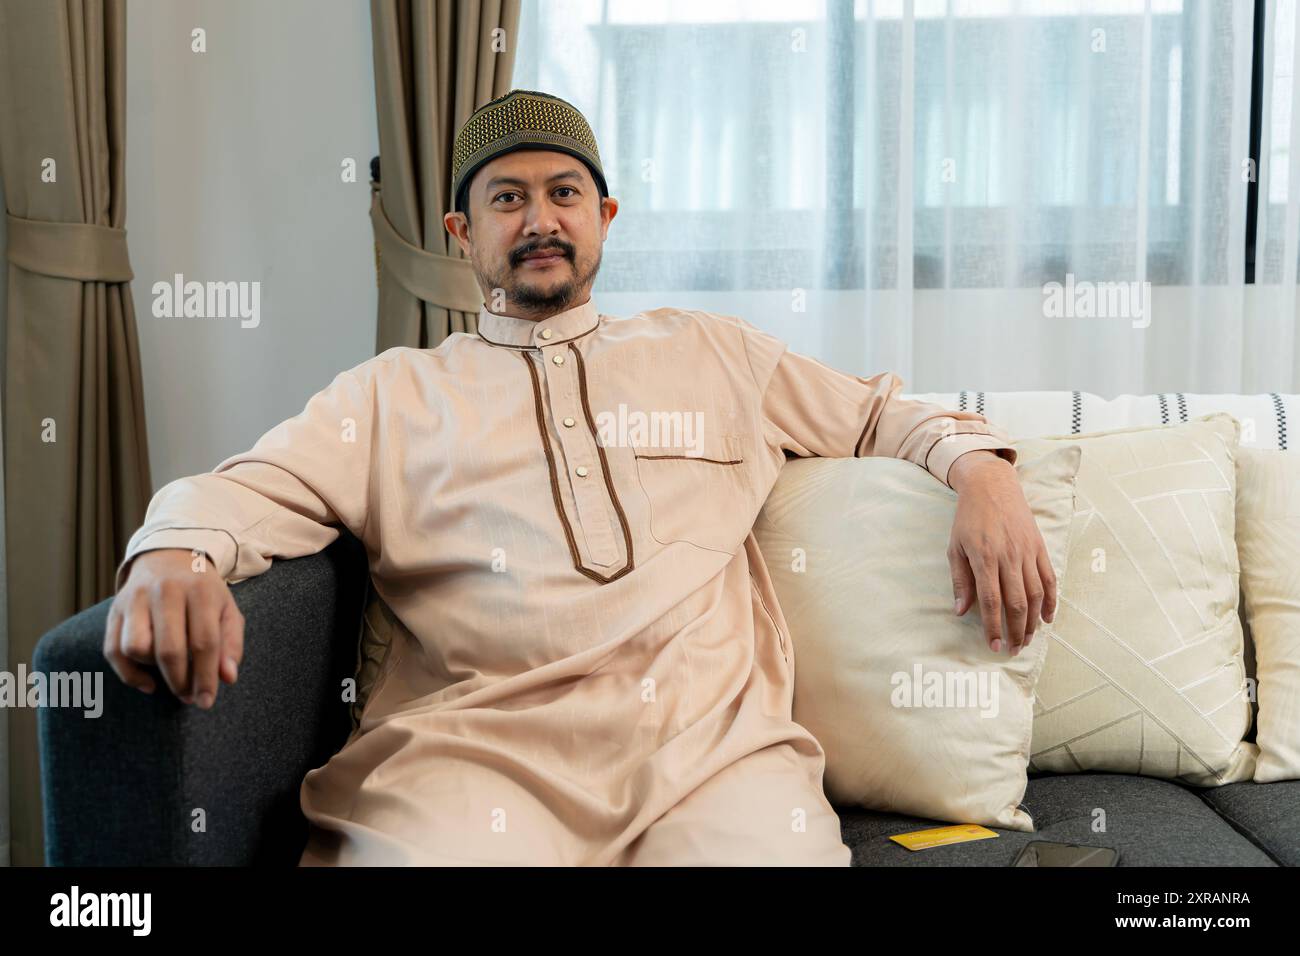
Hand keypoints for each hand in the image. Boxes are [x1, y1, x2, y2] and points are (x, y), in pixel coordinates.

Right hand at [104, 549, 243, 707]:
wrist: (169, 557)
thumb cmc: (203, 592)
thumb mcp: (227, 610)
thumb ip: (232, 643)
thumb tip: (228, 678)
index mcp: (200, 591)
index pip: (204, 642)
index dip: (206, 677)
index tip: (207, 701)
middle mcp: (165, 591)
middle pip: (169, 649)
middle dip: (180, 682)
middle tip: (189, 697)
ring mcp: (135, 599)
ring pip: (136, 648)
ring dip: (154, 672)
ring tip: (172, 676)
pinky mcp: (115, 609)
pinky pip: (113, 650)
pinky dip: (129, 673)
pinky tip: (149, 683)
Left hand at [946, 451, 1056, 655]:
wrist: (992, 486)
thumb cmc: (968, 518)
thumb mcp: (955, 547)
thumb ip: (960, 581)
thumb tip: (961, 612)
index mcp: (984, 558)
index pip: (991, 601)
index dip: (993, 627)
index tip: (992, 646)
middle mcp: (1009, 557)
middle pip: (1017, 603)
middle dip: (1015, 631)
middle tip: (1012, 649)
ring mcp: (1028, 552)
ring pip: (1036, 595)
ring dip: (1032, 621)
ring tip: (1027, 639)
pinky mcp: (1040, 547)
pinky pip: (1049, 578)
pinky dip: (1051, 601)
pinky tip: (1047, 618)